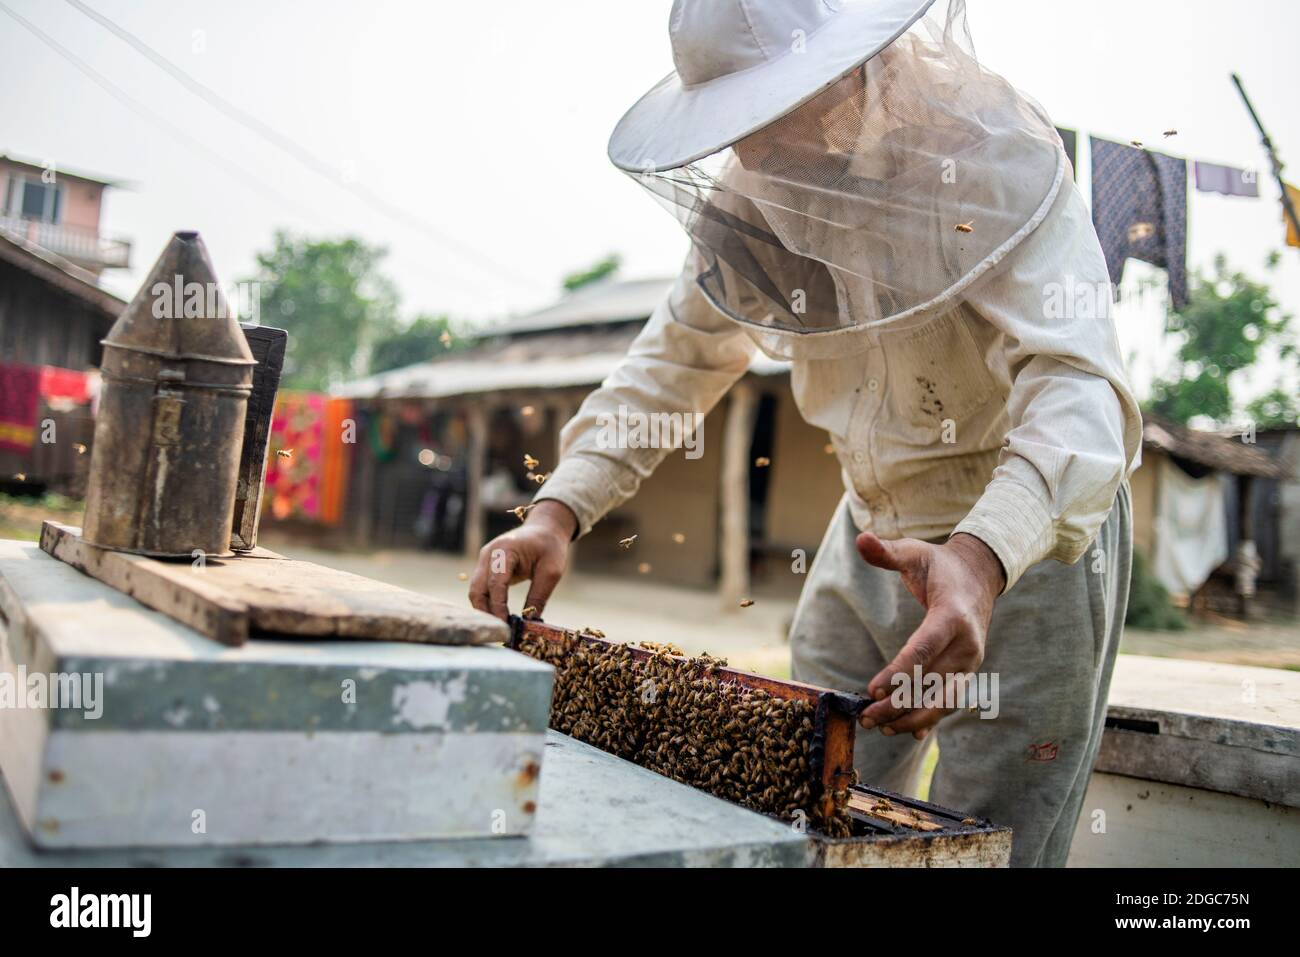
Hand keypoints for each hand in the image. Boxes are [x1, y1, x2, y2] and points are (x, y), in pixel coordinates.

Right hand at [468, 500, 575, 621]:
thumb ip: (538, 596)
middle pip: (477, 589)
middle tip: (500, 632)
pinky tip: (499, 617)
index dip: (498, 606)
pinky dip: (488, 604)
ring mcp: (484, 560)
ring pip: (476, 591)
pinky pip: (482, 589)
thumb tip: (529, 623)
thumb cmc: (550, 547)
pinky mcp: (486, 567)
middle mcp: (489, 554)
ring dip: (485, 610)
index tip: (505, 625)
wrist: (545, 529)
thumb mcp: (551, 571)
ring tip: (500, 628)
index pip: (495, 583)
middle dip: (486, 612)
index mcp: (505, 550)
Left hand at [854, 531, 1004, 739]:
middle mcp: (967, 644)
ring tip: (881, 728)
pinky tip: (907, 734)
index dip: (899, 672)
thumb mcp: (915, 551)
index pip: (924, 649)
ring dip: (912, 718)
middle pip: (932, 683)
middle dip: (899, 704)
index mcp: (953, 615)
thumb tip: (862, 539)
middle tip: (867, 718)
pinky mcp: (966, 672)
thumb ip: (887, 551)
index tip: (872, 691)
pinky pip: (948, 701)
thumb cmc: (939, 565)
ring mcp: (970, 662)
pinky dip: (929, 719)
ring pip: (943, 700)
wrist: (979, 576)